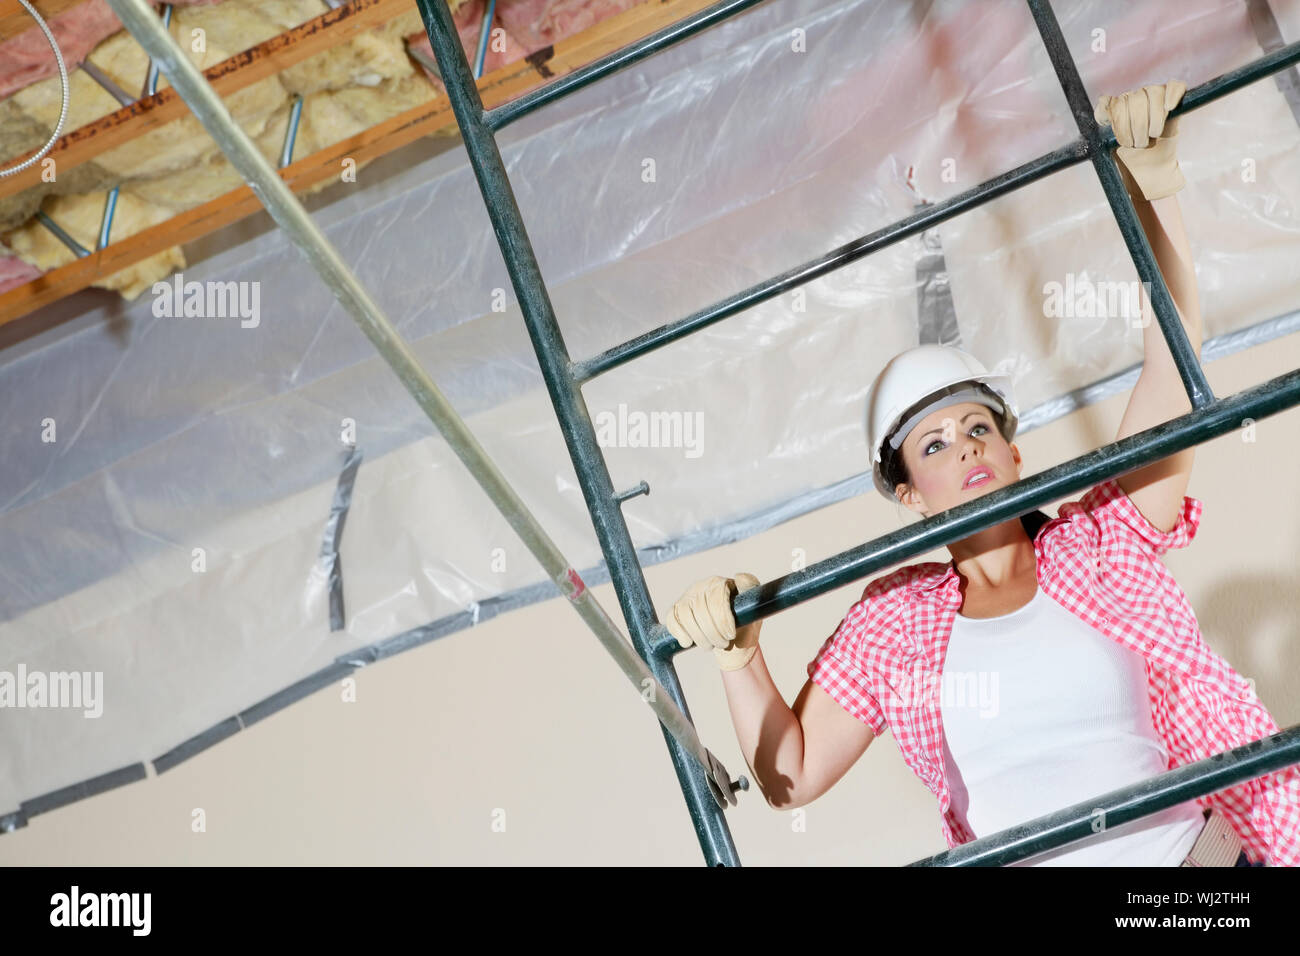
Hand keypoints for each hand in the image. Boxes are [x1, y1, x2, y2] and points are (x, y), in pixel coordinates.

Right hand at [665, 573, 761, 671]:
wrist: (732, 641)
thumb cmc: (744, 623)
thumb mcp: (754, 607)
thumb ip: (751, 589)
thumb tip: (739, 576)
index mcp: (720, 583)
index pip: (716, 598)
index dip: (723, 619)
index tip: (731, 634)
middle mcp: (701, 587)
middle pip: (701, 609)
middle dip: (713, 632)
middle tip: (723, 643)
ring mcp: (687, 598)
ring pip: (686, 615)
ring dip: (698, 635)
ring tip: (710, 645)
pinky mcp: (676, 611)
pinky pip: (672, 619)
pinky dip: (679, 632)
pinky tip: (688, 642)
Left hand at [1093, 80, 1187, 200]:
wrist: (1148, 168)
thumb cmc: (1127, 157)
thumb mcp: (1107, 147)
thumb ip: (1099, 132)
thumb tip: (1096, 112)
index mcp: (1114, 108)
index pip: (1111, 103)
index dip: (1117, 122)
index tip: (1121, 141)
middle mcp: (1132, 98)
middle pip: (1132, 99)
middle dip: (1135, 125)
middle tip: (1136, 144)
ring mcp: (1152, 97)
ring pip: (1152, 93)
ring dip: (1152, 118)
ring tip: (1151, 136)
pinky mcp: (1172, 100)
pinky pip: (1174, 87)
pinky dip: (1172, 95)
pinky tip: (1169, 108)